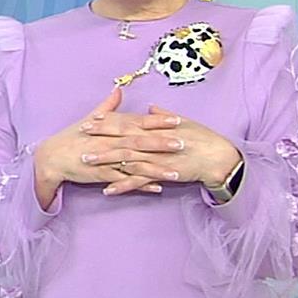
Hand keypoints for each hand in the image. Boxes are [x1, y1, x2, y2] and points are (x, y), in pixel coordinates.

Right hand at [33, 89, 187, 201]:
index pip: (138, 122)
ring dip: (157, 168)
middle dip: (162, 142)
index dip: (158, 121)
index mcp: (111, 127)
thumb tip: (118, 90)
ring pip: (136, 163)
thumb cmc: (71, 137)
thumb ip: (108, 106)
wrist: (52, 157)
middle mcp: (110, 142)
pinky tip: (157, 188)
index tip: (177, 119)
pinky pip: (125, 181)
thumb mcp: (90, 118)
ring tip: (176, 171)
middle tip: (183, 142)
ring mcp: (107, 159)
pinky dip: (141, 185)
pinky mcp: (103, 175)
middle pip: (140, 141)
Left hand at [81, 104, 241, 195]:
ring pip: (125, 158)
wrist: (217, 156)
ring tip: (86, 161)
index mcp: (155, 127)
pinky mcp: (161, 173)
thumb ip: (163, 116)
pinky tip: (107, 189)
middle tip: (80, 136)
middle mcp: (152, 140)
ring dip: (104, 160)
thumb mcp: (182, 122)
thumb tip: (151, 108)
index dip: (108, 120)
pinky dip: (122, 185)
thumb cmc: (202, 138)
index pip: (127, 122)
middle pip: (121, 137)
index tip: (91, 119)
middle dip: (99, 136)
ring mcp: (156, 157)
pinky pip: (138, 181)